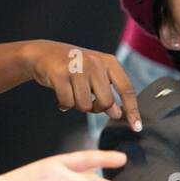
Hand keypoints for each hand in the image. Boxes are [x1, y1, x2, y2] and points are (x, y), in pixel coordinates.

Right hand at [22, 40, 141, 130]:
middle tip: (87, 100)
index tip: (136, 127)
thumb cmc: (72, 66)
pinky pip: (67, 103)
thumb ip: (107, 92)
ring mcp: (76, 67)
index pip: (126, 89)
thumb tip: (117, 114)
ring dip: (78, 106)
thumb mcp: (94, 75)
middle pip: (106, 102)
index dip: (132, 110)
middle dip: (96, 108)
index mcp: (108, 61)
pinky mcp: (59, 74)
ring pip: (85, 105)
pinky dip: (64, 105)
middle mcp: (95, 62)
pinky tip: (61, 96)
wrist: (43, 53)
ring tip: (71, 93)